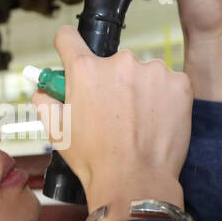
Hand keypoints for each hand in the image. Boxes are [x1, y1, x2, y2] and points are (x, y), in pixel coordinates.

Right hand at [31, 25, 188, 216]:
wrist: (135, 182)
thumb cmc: (95, 160)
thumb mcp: (57, 131)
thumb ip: (45, 101)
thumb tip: (42, 91)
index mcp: (86, 70)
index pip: (69, 38)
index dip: (67, 46)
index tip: (71, 52)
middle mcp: (120, 63)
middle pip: (111, 62)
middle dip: (110, 82)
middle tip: (112, 113)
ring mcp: (153, 71)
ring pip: (142, 73)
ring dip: (139, 89)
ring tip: (137, 122)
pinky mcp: (179, 84)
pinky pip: (168, 83)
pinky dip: (164, 98)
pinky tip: (156, 121)